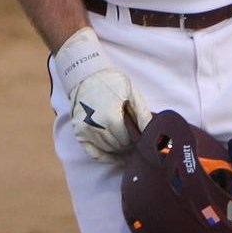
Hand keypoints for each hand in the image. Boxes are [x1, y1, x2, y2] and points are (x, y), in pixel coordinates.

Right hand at [54, 27, 152, 161]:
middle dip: (127, 144)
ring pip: (107, 150)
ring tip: (125, 141)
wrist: (86, 75)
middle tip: (133, 137)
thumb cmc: (111, 83)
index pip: (127, 141)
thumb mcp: (131, 93)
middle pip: (118, 146)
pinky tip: (117, 157)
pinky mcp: (78, 133)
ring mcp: (84, 131)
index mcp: (110, 118)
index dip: (135, 139)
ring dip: (118, 148)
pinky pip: (94, 153)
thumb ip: (142, 114)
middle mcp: (95, 127)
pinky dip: (106, 157)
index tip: (139, 135)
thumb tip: (153, 133)